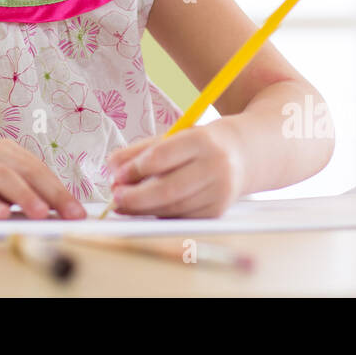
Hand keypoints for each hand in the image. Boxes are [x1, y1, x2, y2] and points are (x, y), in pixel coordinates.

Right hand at [0, 140, 86, 219]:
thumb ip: (18, 193)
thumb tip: (54, 212)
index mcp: (4, 151)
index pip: (38, 169)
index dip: (60, 190)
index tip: (78, 212)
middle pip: (24, 170)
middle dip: (51, 192)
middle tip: (69, 213)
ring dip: (22, 194)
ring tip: (40, 213)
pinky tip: (0, 214)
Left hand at [106, 121, 245, 217]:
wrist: (244, 154)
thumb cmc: (201, 143)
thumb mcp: (174, 136)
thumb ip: (141, 150)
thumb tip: (111, 166)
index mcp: (202, 141)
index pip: (162, 157)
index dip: (135, 169)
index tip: (116, 175)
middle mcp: (215, 167)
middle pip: (168, 189)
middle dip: (136, 197)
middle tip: (115, 197)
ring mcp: (219, 192)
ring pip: (173, 207)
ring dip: (143, 209)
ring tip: (123, 205)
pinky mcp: (217, 211)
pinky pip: (181, 217)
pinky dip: (160, 214)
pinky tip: (145, 210)